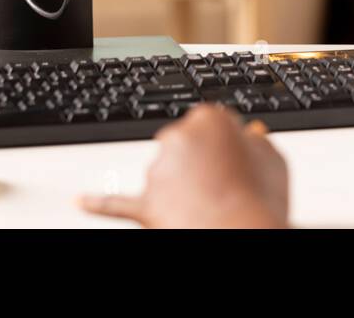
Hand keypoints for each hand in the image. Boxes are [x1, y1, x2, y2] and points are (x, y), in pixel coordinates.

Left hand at [78, 104, 288, 227]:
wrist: (240, 234)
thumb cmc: (259, 201)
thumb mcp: (273, 161)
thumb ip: (258, 143)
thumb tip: (252, 137)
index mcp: (207, 118)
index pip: (213, 124)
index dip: (228, 147)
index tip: (238, 161)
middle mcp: (176, 138)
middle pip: (187, 146)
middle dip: (203, 164)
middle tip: (229, 186)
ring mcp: (157, 171)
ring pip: (168, 173)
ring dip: (184, 186)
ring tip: (213, 206)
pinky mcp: (145, 204)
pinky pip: (116, 203)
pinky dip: (99, 203)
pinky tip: (81, 201)